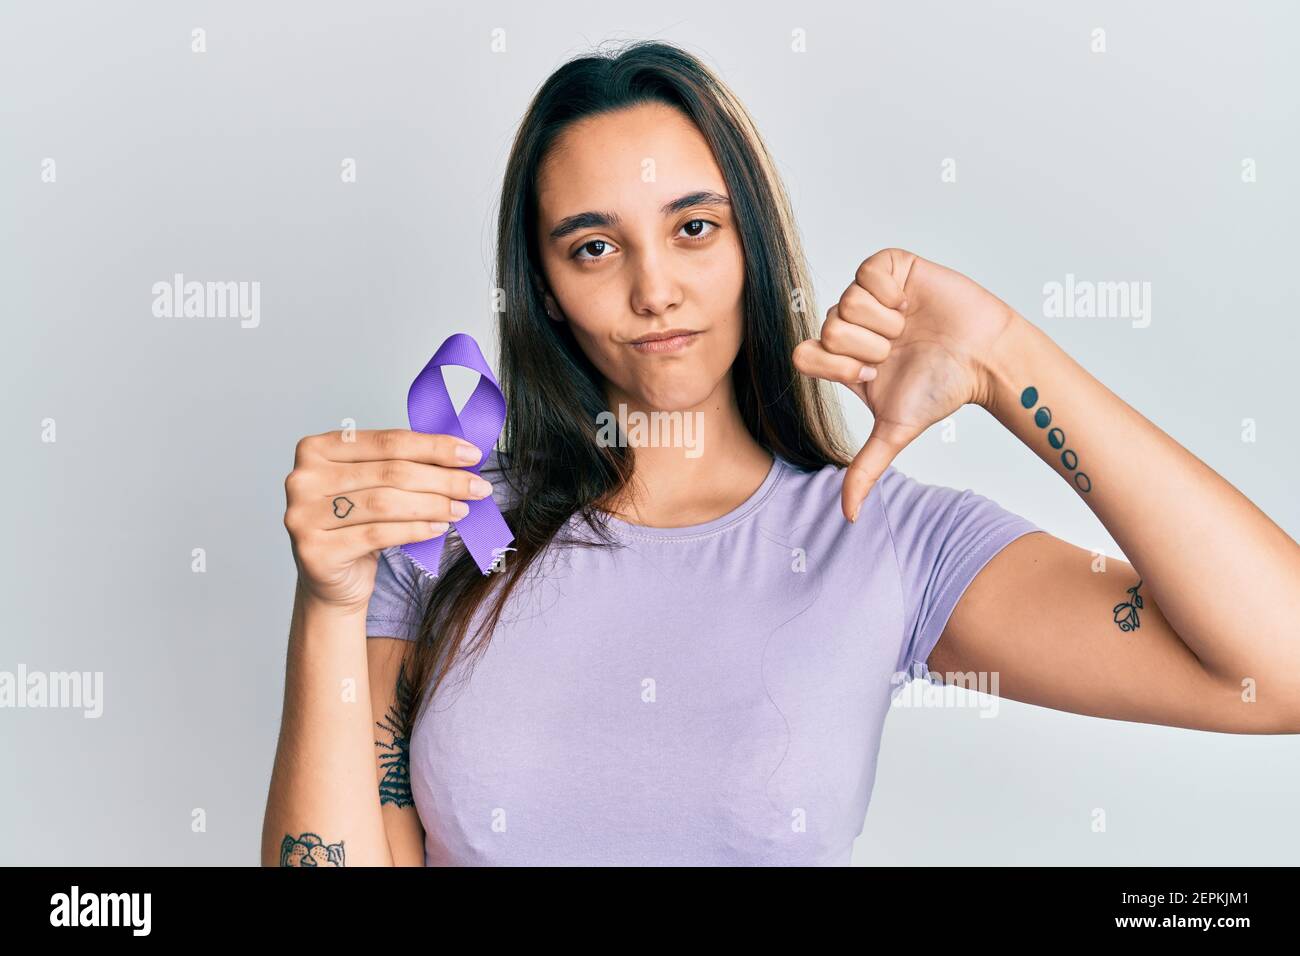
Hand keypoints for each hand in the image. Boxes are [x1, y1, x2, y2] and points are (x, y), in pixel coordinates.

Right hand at [282, 429, 493, 612]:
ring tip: (462, 508)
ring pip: (385, 503)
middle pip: (390, 472)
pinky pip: (377, 534)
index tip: (471, 455)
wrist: (332, 582)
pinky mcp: (315, 550)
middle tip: (477, 486)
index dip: (434, 447)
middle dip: (443, 479)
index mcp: (316, 448)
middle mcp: (302, 478)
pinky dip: (414, 530)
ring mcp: (303, 515)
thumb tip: (461, 455)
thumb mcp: (374, 487)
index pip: (387, 441)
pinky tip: (439, 528)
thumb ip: (402, 465)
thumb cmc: (357, 526)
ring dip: (433, 505)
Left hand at [793, 247, 1019, 520]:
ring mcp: (867, 294)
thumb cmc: (940, 389)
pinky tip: (911, 302)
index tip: (872, 374)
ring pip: (846, 301)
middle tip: (897, 349)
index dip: (837, 365)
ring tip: (909, 328)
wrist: (984, 357)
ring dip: (885, 322)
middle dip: (868, 346)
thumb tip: (848, 516)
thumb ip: (866, 469)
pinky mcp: (888, 267)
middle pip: (827, 327)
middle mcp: (849, 324)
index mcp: (840, 357)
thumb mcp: (896, 431)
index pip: (804, 354)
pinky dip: (892, 291)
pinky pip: (867, 271)